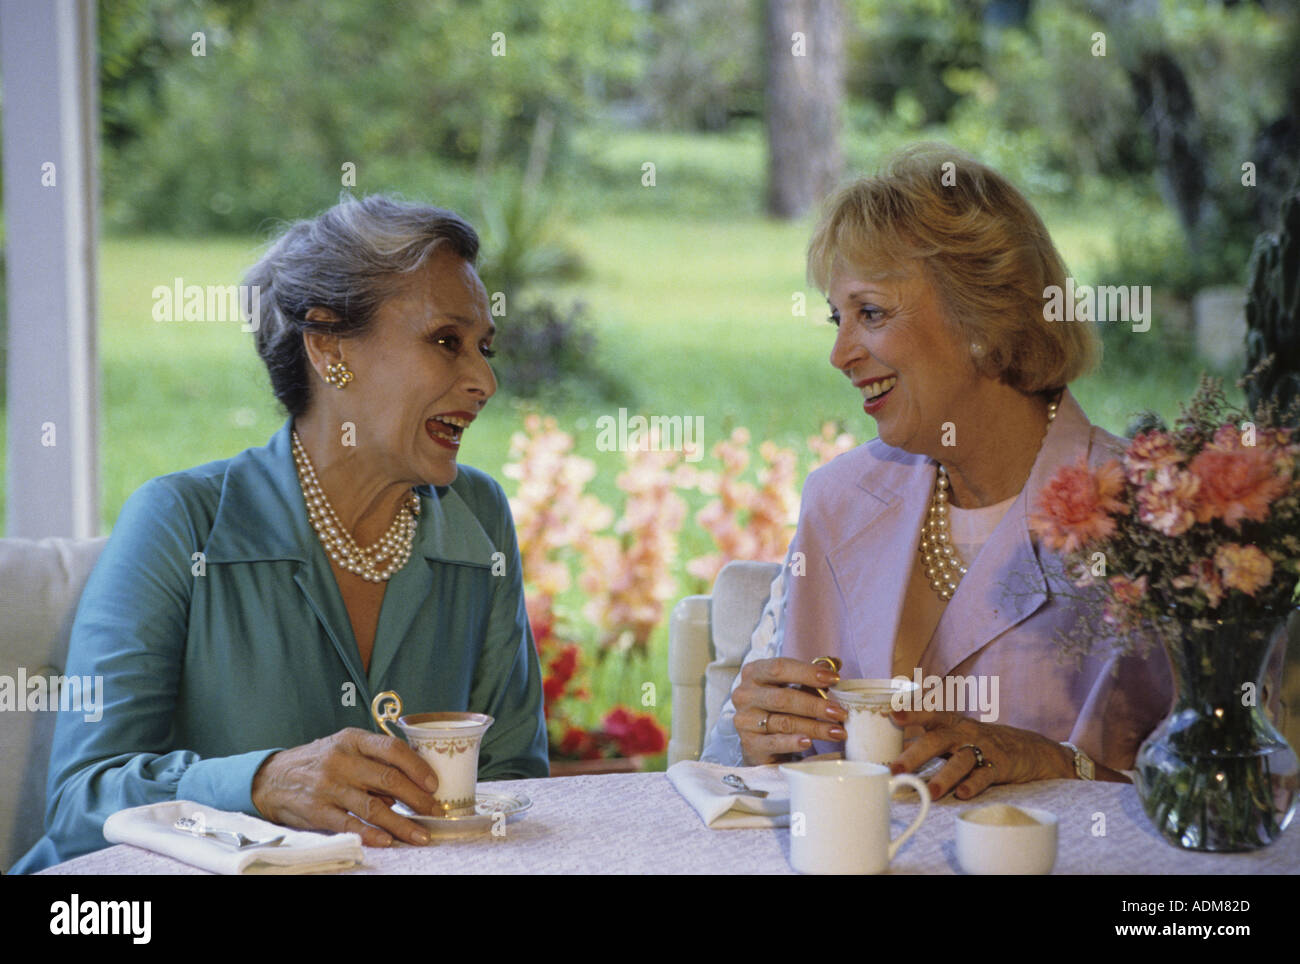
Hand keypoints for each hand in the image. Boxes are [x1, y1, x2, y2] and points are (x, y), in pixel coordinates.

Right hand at [251, 727, 440, 846]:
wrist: (272, 778)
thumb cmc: (319, 761)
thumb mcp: (344, 747)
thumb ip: (374, 760)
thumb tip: (411, 782)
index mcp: (352, 740)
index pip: (392, 749)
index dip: (417, 767)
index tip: (434, 784)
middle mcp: (341, 761)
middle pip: (388, 780)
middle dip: (417, 799)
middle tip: (435, 812)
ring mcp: (328, 787)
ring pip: (374, 807)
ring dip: (401, 824)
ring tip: (420, 835)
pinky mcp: (318, 811)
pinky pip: (350, 825)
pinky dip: (372, 834)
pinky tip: (388, 841)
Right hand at [732, 658, 846, 765]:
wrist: (760, 740)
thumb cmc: (778, 707)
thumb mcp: (792, 686)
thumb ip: (811, 675)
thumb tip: (835, 663)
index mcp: (754, 673)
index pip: (780, 667)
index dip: (808, 672)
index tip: (834, 679)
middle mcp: (745, 694)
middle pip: (783, 698)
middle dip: (815, 705)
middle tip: (840, 712)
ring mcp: (745, 720)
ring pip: (784, 722)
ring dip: (814, 727)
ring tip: (837, 731)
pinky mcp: (749, 743)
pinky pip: (774, 742)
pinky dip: (792, 742)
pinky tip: (809, 742)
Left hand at [888, 710, 1072, 800]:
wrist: (1027, 748)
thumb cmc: (979, 741)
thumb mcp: (954, 734)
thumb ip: (925, 740)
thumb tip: (886, 750)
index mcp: (950, 723)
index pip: (928, 714)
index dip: (911, 713)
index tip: (892, 714)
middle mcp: (964, 733)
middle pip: (937, 740)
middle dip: (914, 755)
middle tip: (895, 769)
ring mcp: (983, 749)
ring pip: (960, 761)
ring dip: (943, 777)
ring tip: (929, 791)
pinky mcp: (999, 766)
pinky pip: (985, 776)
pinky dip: (973, 784)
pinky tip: (962, 793)